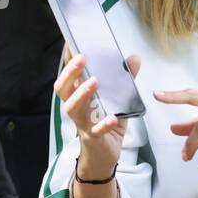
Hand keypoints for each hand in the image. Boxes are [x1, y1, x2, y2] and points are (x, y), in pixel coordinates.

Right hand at [55, 47, 141, 173]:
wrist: (105, 155)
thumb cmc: (106, 124)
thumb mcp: (118, 100)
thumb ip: (125, 79)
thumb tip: (134, 58)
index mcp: (80, 95)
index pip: (71, 74)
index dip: (68, 59)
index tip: (72, 42)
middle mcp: (77, 107)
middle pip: (64, 88)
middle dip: (70, 72)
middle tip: (82, 58)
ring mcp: (83, 122)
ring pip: (74, 107)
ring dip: (83, 93)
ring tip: (94, 81)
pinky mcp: (93, 138)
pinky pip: (96, 131)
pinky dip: (104, 124)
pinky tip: (112, 118)